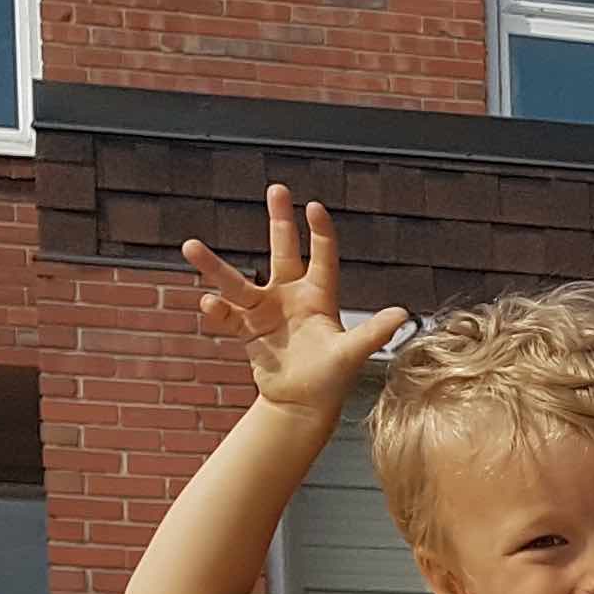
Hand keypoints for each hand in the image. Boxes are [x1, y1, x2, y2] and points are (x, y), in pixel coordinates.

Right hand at [181, 185, 405, 419]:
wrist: (302, 405)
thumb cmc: (332, 380)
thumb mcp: (352, 354)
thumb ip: (374, 332)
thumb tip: (403, 314)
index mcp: (319, 297)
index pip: (323, 257)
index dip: (320, 232)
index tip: (313, 205)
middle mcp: (290, 297)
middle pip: (283, 250)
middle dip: (279, 220)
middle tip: (276, 188)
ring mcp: (265, 311)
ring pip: (237, 281)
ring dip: (215, 266)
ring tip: (190, 246)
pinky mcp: (246, 330)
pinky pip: (226, 315)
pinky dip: (216, 310)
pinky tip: (209, 303)